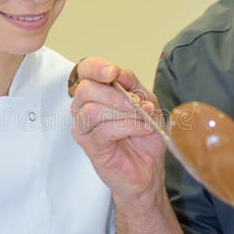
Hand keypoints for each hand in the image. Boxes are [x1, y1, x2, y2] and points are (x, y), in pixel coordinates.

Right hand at [69, 57, 166, 201]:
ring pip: (92, 110)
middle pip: (85, 88)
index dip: (96, 67)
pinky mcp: (89, 145)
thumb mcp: (146, 101)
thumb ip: (132, 85)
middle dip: (114, 94)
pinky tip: (142, 129)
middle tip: (137, 104)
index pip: (85, 70)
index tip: (113, 73)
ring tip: (143, 120)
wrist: (149, 166)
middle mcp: (84, 107)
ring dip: (123, 113)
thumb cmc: (144, 134)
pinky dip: (127, 127)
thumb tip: (119, 73)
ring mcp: (83, 127)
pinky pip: (102, 130)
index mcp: (96, 92)